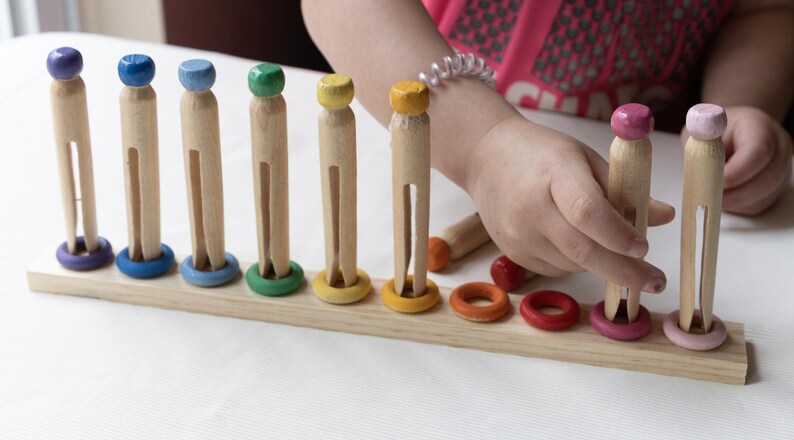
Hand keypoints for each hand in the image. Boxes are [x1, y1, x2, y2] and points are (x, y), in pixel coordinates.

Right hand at [467, 115, 675, 291]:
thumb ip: (624, 187)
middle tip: (655, 281)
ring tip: (610, 245)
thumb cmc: (541, 154)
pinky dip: (578, 263)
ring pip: (575, 265)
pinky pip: (558, 270)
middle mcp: (530, 209)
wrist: (486, 159)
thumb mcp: (585, 157)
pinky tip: (577, 242)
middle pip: (583, 251)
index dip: (619, 235)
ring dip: (602, 263)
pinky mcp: (514, 254)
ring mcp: (518, 236)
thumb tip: (664, 217)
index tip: (644, 247)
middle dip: (625, 272)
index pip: (587, 212)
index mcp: (553, 175)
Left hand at [708, 106, 790, 214]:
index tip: (713, 182)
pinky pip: (757, 205)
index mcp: (760, 128)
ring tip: (709, 197)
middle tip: (708, 196)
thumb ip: (700, 140)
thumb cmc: (714, 133)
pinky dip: (736, 207)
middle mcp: (777, 149)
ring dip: (733, 202)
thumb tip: (698, 155)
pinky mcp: (773, 189)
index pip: (758, 151)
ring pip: (762, 196)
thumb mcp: (701, 130)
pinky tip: (721, 198)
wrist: (727, 135)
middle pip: (766, 178)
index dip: (736, 171)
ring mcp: (780, 171)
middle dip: (734, 193)